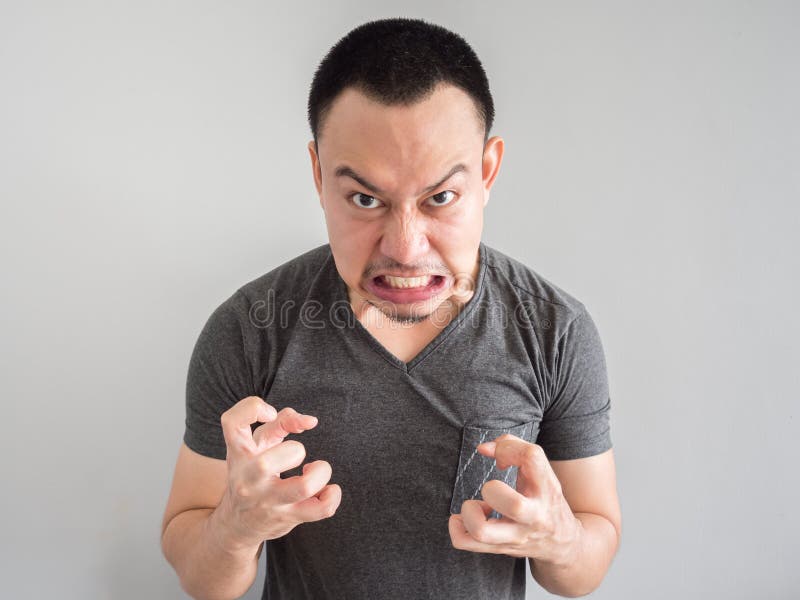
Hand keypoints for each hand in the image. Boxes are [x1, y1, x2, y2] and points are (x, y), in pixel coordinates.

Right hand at [217, 396, 341, 549]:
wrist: (236, 524)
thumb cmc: (252, 473)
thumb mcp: (258, 445)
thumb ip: (282, 421)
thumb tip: (310, 421)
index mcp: (238, 454)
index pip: (231, 423)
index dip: (253, 409)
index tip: (269, 413)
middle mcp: (248, 480)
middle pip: (267, 463)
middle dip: (295, 450)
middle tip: (297, 455)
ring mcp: (267, 502)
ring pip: (303, 487)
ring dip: (321, 472)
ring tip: (315, 470)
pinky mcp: (287, 518)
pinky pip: (321, 509)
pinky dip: (332, 495)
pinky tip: (327, 489)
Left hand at [448, 434, 581, 565]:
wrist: (563, 544)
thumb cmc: (546, 501)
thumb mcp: (542, 474)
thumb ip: (515, 450)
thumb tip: (484, 448)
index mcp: (547, 489)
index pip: (532, 458)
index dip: (508, 448)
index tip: (501, 458)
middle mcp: (535, 516)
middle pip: (513, 505)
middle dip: (491, 489)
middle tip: (490, 489)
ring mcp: (517, 536)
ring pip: (482, 531)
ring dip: (469, 512)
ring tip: (476, 506)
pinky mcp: (500, 549)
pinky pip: (467, 543)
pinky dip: (457, 528)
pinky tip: (464, 518)